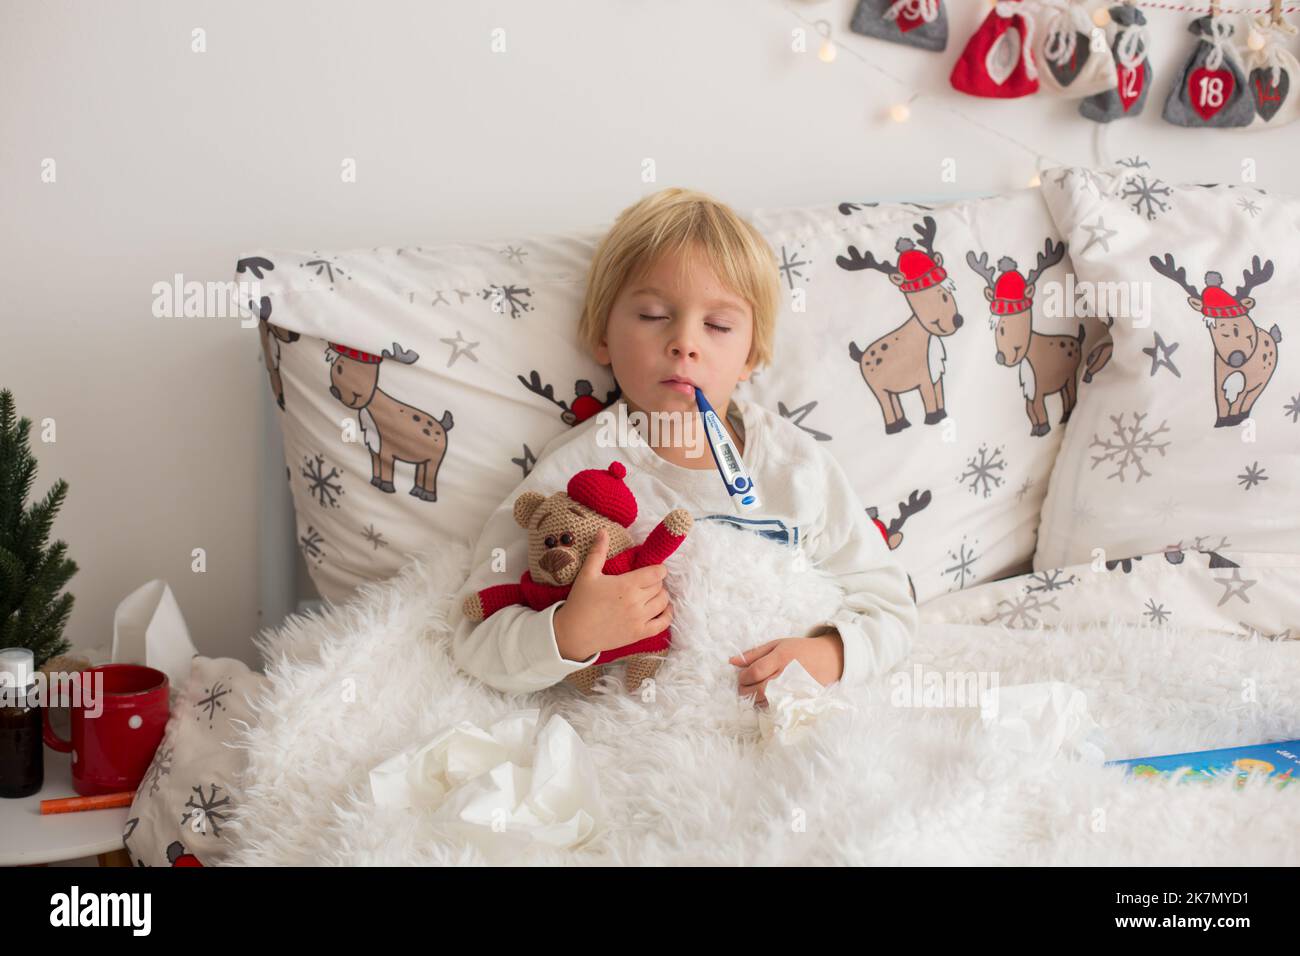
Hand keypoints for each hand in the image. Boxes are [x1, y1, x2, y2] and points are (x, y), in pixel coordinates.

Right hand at [553, 528, 672, 661]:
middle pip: (660, 587)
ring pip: (663, 603)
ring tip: (653, 593)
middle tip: (648, 581)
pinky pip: (662, 624)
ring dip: (662, 596)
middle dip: (657, 582)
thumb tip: (603, 531)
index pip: (656, 573)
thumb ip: (598, 552)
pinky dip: (667, 615)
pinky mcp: (639, 634)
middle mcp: (636, 602)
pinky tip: (664, 609)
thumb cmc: (580, 602)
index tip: (654, 569)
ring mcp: (639, 619)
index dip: (659, 569)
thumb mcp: (587, 574)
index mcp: (627, 585)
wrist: (574, 633)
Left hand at [728, 633, 843, 705]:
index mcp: (781, 657)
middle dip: (745, 690)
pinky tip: (768, 698)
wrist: (829, 660)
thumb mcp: (777, 644)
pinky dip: (767, 706)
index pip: (755, 672)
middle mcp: (787, 675)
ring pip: (766, 702)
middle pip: (758, 690)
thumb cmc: (799, 650)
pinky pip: (777, 709)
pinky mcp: (799, 701)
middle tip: (745, 687)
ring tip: (756, 691)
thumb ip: (753, 654)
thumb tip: (731, 662)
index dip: (743, 677)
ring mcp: (794, 690)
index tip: (742, 676)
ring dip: (754, 699)